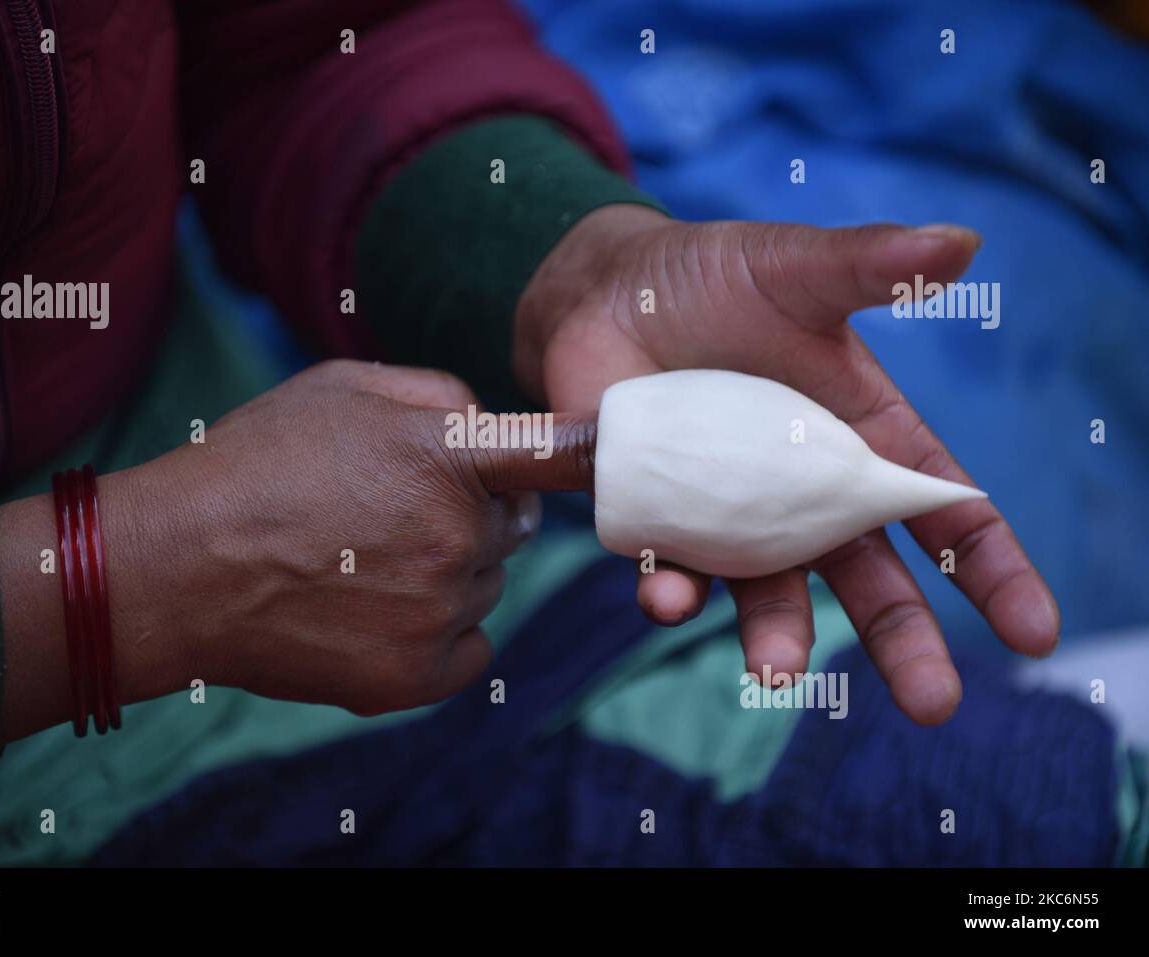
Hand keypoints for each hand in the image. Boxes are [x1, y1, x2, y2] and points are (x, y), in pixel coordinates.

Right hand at [0, 359, 592, 736]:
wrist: (175, 571)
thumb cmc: (252, 465)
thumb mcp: (338, 386)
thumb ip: (436, 393)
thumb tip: (491, 422)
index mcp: (446, 456)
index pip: (563, 455)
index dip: (597, 454)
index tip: (616, 456)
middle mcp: (458, 536)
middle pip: (514, 524)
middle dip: (475, 512)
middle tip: (398, 510)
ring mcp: (440, 612)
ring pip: (485, 584)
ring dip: (449, 572)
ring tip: (363, 560)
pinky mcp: (416, 677)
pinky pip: (470, 647)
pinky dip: (441, 632)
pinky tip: (378, 611)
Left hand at [514, 205, 1059, 723]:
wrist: (605, 291)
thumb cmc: (712, 277)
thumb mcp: (794, 266)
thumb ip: (866, 267)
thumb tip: (961, 243)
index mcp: (861, 440)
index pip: (944, 514)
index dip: (993, 570)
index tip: (1034, 633)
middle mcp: (805, 494)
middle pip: (870, 583)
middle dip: (904, 643)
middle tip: (932, 702)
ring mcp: (733, 515)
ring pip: (771, 597)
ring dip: (778, 639)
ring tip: (777, 672)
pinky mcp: (660, 519)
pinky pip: (674, 572)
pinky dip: (672, 589)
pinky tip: (665, 594)